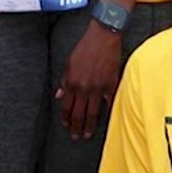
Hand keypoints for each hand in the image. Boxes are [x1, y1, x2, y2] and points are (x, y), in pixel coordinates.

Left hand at [55, 19, 122, 139]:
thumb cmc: (86, 47)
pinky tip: (104, 119)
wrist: (104, 36)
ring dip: (89, 125)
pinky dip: (106, 112)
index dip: (65, 117)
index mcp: (72, 82)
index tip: (66, 125)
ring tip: (87, 134)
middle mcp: (84, 88)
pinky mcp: (111, 85)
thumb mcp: (69, 62)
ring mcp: (98, 88)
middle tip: (75, 136)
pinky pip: (108, 103)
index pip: (66, 106)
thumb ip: (64, 80)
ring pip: (92, 112)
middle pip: (79, 113)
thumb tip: (60, 95)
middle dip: (76, 127)